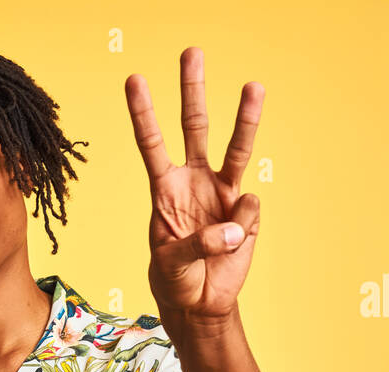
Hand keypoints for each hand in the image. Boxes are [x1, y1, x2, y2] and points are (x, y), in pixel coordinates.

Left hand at [125, 48, 263, 332]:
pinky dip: (240, 228)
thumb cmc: (175, 279)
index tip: (134, 79)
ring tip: (253, 86)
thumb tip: (233, 225)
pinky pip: (248, 210)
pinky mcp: (245, 212)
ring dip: (246, 117)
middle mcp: (194, 181)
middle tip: (191, 52)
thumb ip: (196, 244)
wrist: (200, 302)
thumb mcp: (171, 264)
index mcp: (164, 189)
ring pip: (235, 147)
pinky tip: (231, 244)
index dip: (144, 113)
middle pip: (194, 127)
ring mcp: (222, 193)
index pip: (151, 144)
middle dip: (192, 90)